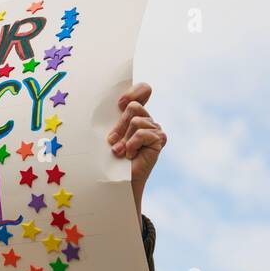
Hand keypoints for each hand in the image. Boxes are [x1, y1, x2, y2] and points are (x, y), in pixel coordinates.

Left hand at [106, 82, 165, 220]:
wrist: (119, 181)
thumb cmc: (110, 158)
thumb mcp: (111, 134)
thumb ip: (115, 119)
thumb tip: (119, 105)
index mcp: (137, 115)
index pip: (144, 90)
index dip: (135, 92)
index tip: (119, 104)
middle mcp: (148, 120)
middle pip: (133, 107)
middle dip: (119, 125)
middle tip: (112, 141)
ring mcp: (155, 129)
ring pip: (136, 120)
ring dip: (124, 138)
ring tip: (120, 152)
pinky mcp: (159, 139)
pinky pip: (142, 133)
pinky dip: (131, 144)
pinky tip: (130, 155)